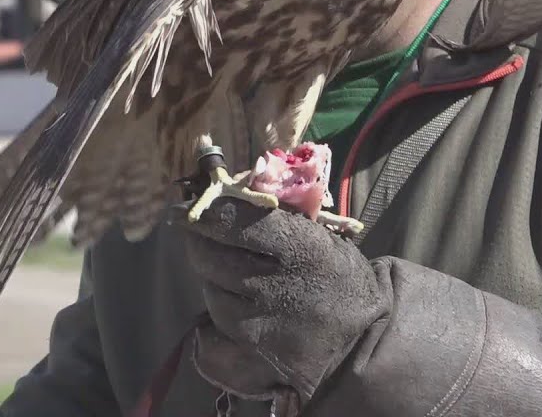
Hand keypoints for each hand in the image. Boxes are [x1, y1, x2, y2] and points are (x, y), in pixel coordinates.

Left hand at [170, 199, 391, 406]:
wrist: (359, 335)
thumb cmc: (334, 272)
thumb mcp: (318, 233)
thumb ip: (275, 214)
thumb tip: (225, 193)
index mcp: (299, 247)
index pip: (233, 221)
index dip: (203, 212)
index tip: (182, 208)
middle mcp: (274, 284)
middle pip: (209, 255)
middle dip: (200, 241)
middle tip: (201, 233)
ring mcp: (259, 321)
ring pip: (208, 287)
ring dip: (211, 273)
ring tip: (229, 268)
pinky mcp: (250, 348)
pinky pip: (214, 319)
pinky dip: (217, 303)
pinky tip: (233, 298)